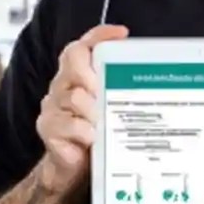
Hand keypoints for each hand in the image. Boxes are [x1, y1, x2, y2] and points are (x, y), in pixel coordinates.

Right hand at [34, 24, 128, 192]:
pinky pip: (68, 124)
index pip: (83, 46)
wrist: (70, 169)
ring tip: (103, 122)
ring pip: (73, 95)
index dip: (100, 35)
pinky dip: (85, 132)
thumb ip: (119, 92)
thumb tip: (154, 80)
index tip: (121, 34)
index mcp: (76, 76)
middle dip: (92, 71)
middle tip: (104, 89)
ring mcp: (53, 106)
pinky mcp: (48, 128)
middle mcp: (62, 85)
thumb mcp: (108, 110)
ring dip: (94, 110)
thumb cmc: (94, 135)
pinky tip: (93, 139)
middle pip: (73, 59)